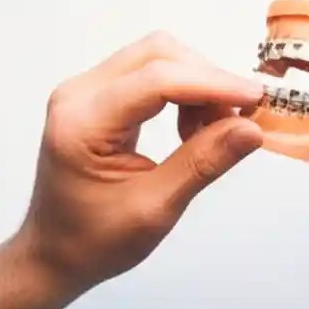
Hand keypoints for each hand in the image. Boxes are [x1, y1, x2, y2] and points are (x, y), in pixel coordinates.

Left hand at [15, 32, 264, 295]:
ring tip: (214, 128)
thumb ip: (203, 163)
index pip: (156, 81)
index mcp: (82, 123)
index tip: (255, 100)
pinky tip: (191, 128)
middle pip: (157, 54)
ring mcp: (84, 91)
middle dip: (206, 79)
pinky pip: (147, 73)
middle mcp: (77, 94)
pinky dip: (181, 91)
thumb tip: (251, 129)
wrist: (53, 254)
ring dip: (196, 84)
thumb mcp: (155, 209)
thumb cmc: (95, 241)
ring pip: (155, 57)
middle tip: (239, 117)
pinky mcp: (96, 95)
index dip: (212, 84)